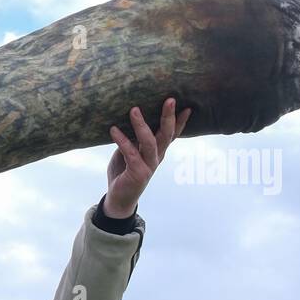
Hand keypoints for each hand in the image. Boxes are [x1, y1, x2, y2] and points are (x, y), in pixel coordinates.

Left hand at [104, 98, 191, 217]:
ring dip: (142, 125)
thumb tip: (132, 119)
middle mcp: (157, 157)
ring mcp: (149, 165)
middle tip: (170, 99)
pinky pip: (130, 153)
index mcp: (158, 151)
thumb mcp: (129, 152)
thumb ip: (133, 139)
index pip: (172, 134)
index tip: (187, 106)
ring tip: (134, 110)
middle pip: (166, 135)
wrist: (118, 199)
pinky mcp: (138, 173)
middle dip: (169, 117)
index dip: (180, 121)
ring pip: (150, 142)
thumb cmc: (123, 172)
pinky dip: (122, 140)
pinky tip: (113, 130)